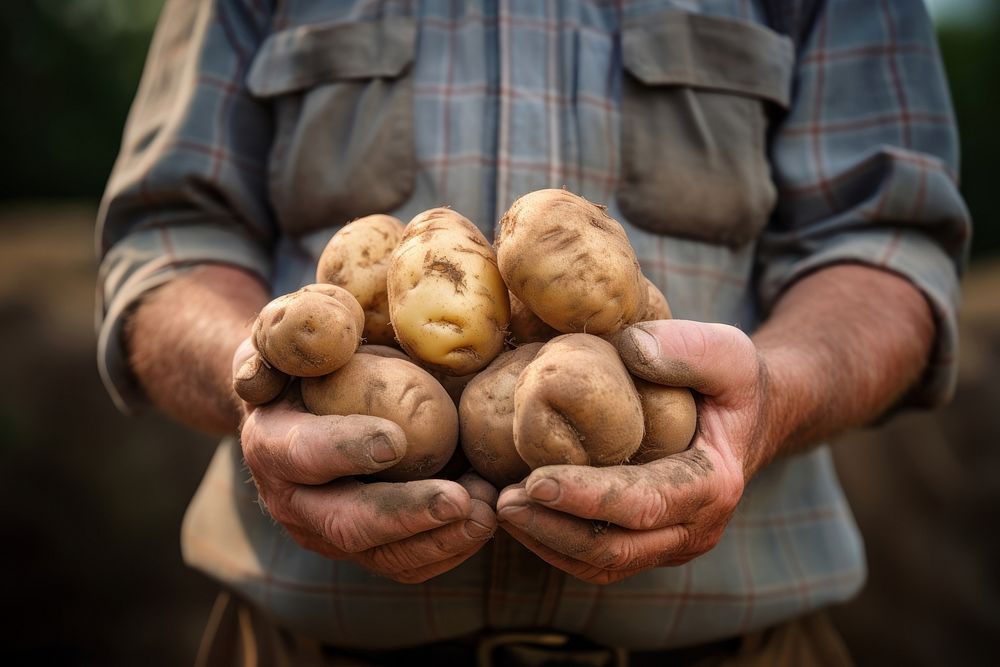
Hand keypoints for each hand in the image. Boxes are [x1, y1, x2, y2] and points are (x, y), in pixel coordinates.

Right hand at [233, 338, 496, 583]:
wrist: (305, 400)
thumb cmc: (307, 355)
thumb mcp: (282, 331)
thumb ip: (280, 337)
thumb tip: (272, 367)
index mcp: (272, 443)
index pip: (303, 454)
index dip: (346, 450)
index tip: (396, 441)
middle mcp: (294, 501)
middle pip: (346, 524)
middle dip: (406, 516)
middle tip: (459, 501)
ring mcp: (329, 531)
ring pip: (383, 556)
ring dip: (440, 539)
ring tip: (486, 510)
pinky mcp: (366, 547)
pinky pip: (407, 564)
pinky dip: (450, 547)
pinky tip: (486, 517)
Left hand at [496, 320, 769, 583]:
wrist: (751, 417)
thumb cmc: (734, 381)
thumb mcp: (728, 351)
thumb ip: (687, 348)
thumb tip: (628, 350)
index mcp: (714, 485)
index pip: (644, 503)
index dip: (588, 497)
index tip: (535, 480)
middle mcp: (694, 527)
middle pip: (616, 549)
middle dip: (553, 528)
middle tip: (501, 500)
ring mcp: (671, 542)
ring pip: (602, 564)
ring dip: (547, 541)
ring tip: (500, 507)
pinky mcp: (649, 543)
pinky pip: (599, 559)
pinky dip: (556, 543)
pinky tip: (522, 513)